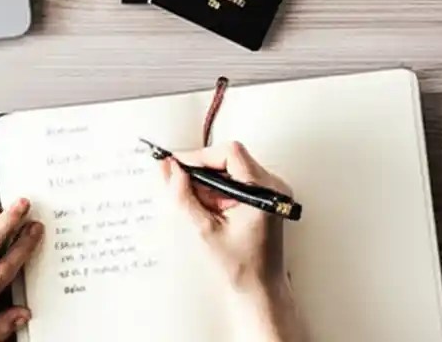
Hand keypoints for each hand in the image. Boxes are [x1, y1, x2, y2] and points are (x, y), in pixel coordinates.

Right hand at [160, 142, 305, 341]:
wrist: (259, 288)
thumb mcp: (205, 230)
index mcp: (263, 192)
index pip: (230, 153)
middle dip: (202, 170)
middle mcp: (272, 187)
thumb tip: (170, 169)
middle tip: (181, 184)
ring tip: (200, 205)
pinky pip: (236, 180)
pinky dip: (218, 189)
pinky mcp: (263, 197)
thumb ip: (183, 196)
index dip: (200, 156)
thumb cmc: (241, 267)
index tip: (179, 165)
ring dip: (209, 181)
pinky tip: (211, 208)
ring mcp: (270, 191)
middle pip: (230, 158)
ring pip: (231, 168)